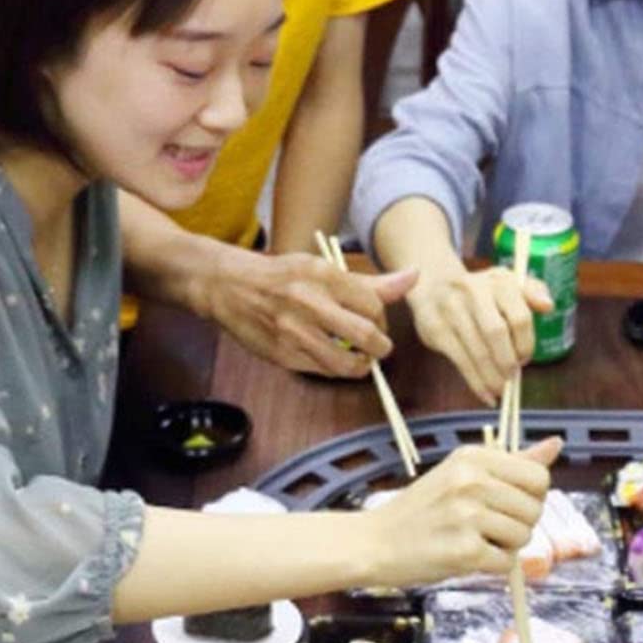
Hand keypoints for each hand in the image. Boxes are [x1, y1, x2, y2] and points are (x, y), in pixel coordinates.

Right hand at [198, 246, 417, 378]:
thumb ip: (370, 283)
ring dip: (362, 366)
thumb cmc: (283, 276)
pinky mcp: (283, 355)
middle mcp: (309, 302)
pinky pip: (323, 372)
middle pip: (366, 336)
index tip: (377, 322)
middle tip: (378, 347)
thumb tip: (414, 277)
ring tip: (360, 359)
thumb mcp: (324, 269)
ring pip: (347, 364)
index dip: (382, 319)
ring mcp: (294, 331)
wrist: (228, 285)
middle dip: (381, 347)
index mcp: (323, 276)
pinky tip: (332, 358)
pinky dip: (336, 369)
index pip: (374, 305)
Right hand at [364, 437, 559, 585]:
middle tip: (484, 526)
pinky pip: (507, 563)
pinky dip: (492, 566)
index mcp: (473, 457)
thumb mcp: (462, 473)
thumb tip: (555, 445)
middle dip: (518, 524)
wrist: (375, 542)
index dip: (530, 496)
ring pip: (524, 537)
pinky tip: (466, 557)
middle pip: (535, 509)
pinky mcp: (465, 551)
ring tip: (473, 540)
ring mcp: (468, 516)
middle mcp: (471, 481)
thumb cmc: (422, 510)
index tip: (505, 504)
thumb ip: (513, 462)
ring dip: (505, 547)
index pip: (538, 477)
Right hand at [408, 266, 553, 403]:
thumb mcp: (508, 283)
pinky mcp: (436, 329)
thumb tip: (548, 306)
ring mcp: (451, 310)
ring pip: (477, 352)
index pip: (519, 316)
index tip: (525, 359)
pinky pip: (461, 362)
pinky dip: (476, 384)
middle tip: (512, 377)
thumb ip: (533, 292)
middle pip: (496, 333)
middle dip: (508, 361)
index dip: (526, 344)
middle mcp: (473, 291)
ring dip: (493, 377)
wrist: (433, 284)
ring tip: (501, 389)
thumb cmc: (482, 292)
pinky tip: (487, 396)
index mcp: (498, 281)